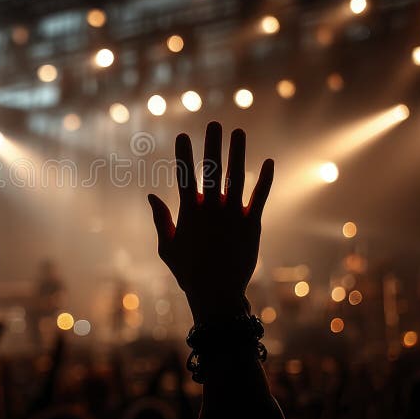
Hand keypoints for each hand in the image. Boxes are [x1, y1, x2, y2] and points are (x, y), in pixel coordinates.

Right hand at [147, 122, 272, 323]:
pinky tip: (268, 162)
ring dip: (238, 153)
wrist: (217, 294)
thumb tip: (151, 195)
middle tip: (213, 124)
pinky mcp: (253, 225)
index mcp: (189, 212)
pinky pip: (260, 197)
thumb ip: (160, 219)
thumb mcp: (166, 246)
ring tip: (239, 133)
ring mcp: (233, 215)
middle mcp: (212, 209)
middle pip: (212, 169)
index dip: (184, 154)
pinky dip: (265, 180)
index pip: (185, 175)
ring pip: (237, 177)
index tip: (183, 135)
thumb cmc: (188, 272)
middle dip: (212, 145)